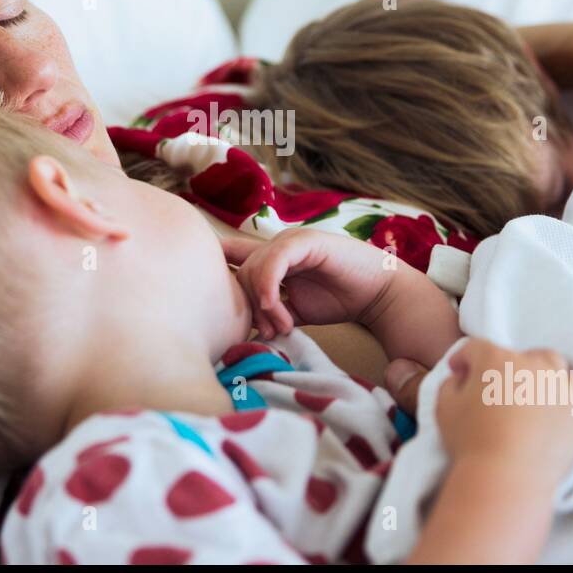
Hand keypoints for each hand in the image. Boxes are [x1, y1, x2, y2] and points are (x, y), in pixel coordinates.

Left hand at [222, 229, 400, 337]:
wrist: (378, 293)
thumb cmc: (340, 299)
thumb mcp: (296, 309)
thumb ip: (271, 312)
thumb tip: (246, 330)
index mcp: (275, 259)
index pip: (235, 254)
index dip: (215, 260)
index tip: (195, 276)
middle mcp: (279, 246)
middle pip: (242, 272)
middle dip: (249, 307)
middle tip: (270, 331)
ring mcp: (292, 240)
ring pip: (255, 268)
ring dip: (263, 304)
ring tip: (282, 326)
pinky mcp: (306, 242)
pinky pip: (274, 262)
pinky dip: (269, 288)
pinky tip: (277, 310)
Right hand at [432, 338, 572, 487]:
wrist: (508, 478)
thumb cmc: (470, 442)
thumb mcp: (443, 408)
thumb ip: (450, 384)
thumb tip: (461, 377)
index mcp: (494, 359)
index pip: (475, 348)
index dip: (463, 359)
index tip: (458, 372)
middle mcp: (530, 364)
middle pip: (515, 354)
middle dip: (500, 366)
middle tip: (492, 389)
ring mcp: (557, 384)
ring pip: (550, 363)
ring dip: (536, 371)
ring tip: (528, 391)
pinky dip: (564, 389)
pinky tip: (553, 402)